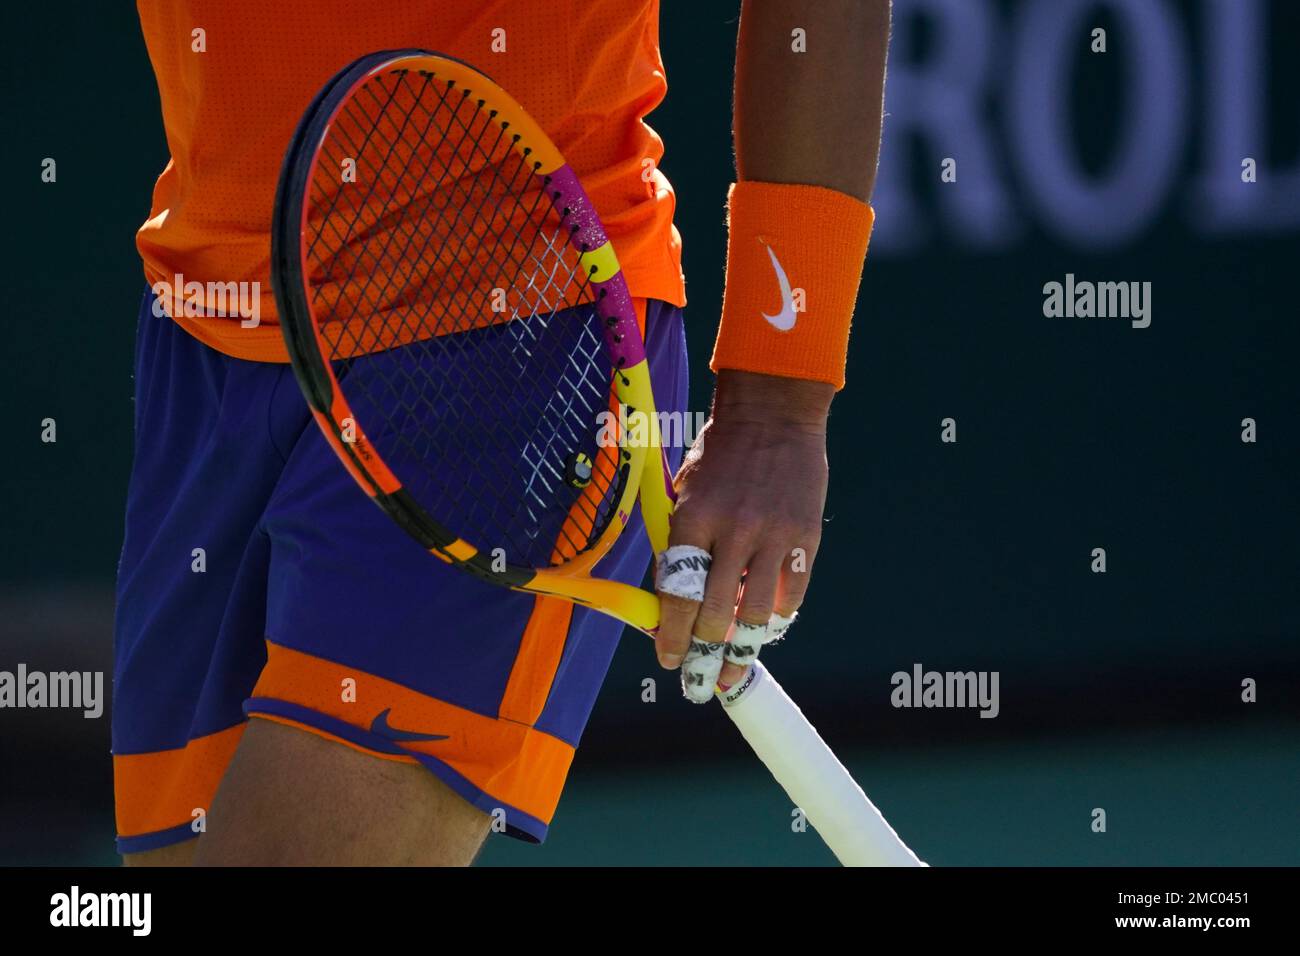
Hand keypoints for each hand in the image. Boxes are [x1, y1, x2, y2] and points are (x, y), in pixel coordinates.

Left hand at [656, 369, 832, 688]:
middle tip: (699, 681)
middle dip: (704, 655)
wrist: (772, 415)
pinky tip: (763, 628)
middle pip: (716, 613)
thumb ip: (679, 545)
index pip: (678, 593)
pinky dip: (775, 617)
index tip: (669, 660)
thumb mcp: (685, 493)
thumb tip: (670, 604)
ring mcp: (773, 536)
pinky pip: (790, 594)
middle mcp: (733, 531)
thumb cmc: (719, 456)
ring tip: (732, 671)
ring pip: (755, 613)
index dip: (671, 635)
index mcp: (693, 518)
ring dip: (741, 649)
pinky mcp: (805, 538)